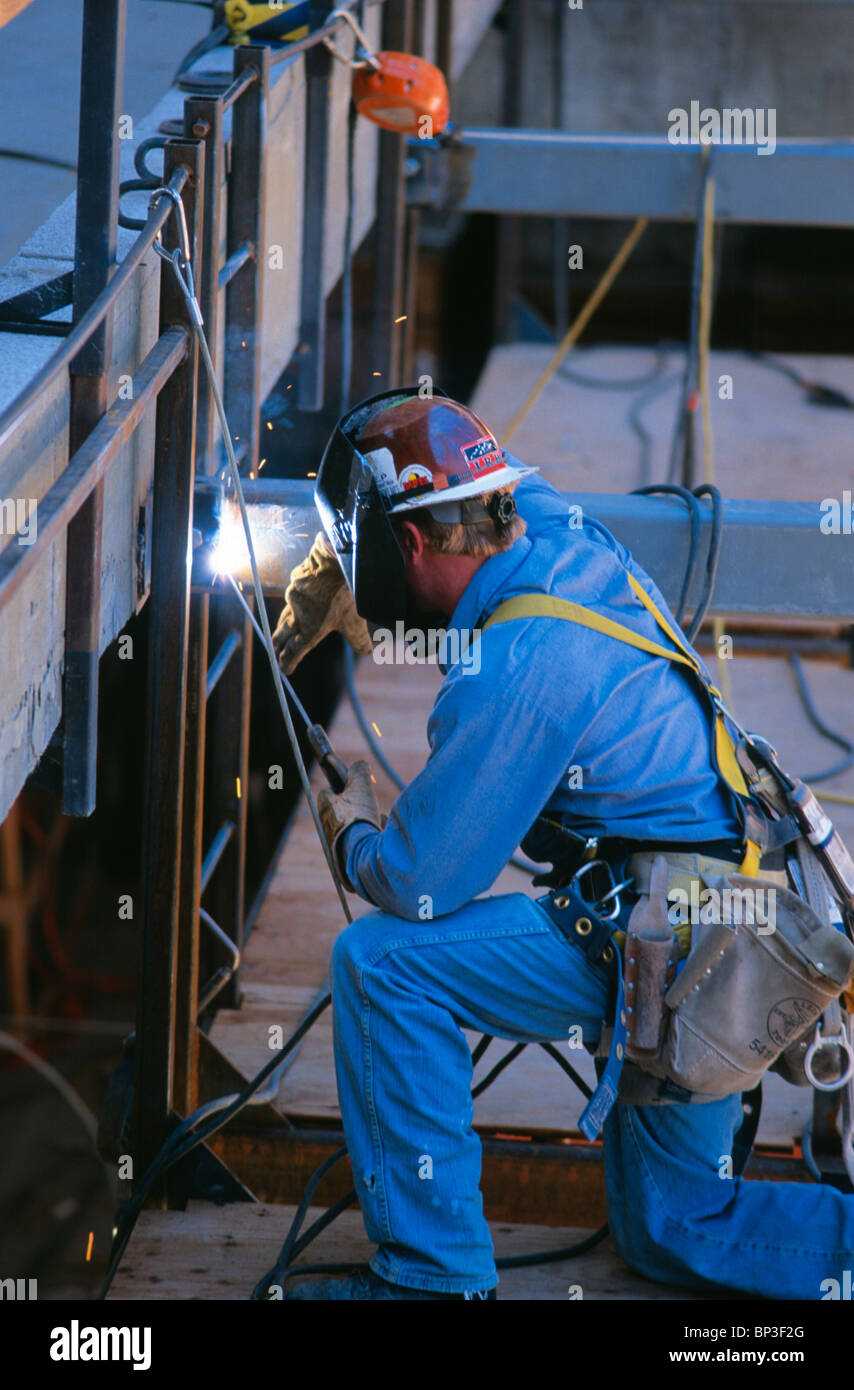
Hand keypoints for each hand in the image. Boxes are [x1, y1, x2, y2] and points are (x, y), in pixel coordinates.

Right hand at [272, 532, 372, 674]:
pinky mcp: (297, 580)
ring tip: (282, 629)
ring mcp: (295, 597)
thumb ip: (359, 638)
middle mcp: (298, 615)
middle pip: (283, 634)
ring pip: (286, 614)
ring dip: (282, 625)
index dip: (289, 661)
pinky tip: (297, 599)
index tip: (284, 669)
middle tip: (275, 650)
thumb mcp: (355, 620)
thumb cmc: (344, 594)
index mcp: (310, 629)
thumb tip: (367, 651)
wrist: (333, 561)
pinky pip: (293, 595)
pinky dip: (294, 602)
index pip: (295, 650)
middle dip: (278, 645)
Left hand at [317, 759, 382, 880]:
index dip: (345, 784)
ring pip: (357, 823)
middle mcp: (327, 826)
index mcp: (324, 808)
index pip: (330, 790)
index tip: (357, 784)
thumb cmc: (358, 817)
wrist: (365, 854)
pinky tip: (381, 833)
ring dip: (370, 819)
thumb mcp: (360, 784)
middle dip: (362, 804)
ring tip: (378, 819)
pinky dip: (374, 834)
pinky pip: (364, 839)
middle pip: (346, 807)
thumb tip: (360, 766)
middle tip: (371, 803)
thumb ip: (359, 770)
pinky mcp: (350, 855)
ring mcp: (337, 843)